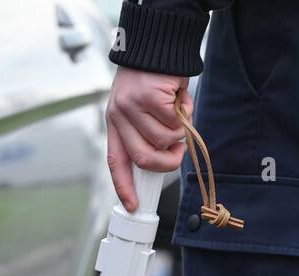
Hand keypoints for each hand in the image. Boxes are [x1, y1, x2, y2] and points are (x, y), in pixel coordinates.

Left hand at [106, 67, 192, 210]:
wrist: (156, 46)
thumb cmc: (152, 81)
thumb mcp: (142, 110)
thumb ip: (149, 134)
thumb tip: (166, 158)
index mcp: (115, 123)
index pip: (116, 161)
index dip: (124, 186)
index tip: (133, 205)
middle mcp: (118, 116)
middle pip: (142, 158)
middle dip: (166, 163)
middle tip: (177, 153)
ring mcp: (131, 107)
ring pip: (162, 140)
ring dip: (178, 133)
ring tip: (177, 114)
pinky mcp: (147, 97)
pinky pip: (173, 122)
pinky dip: (183, 114)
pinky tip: (177, 99)